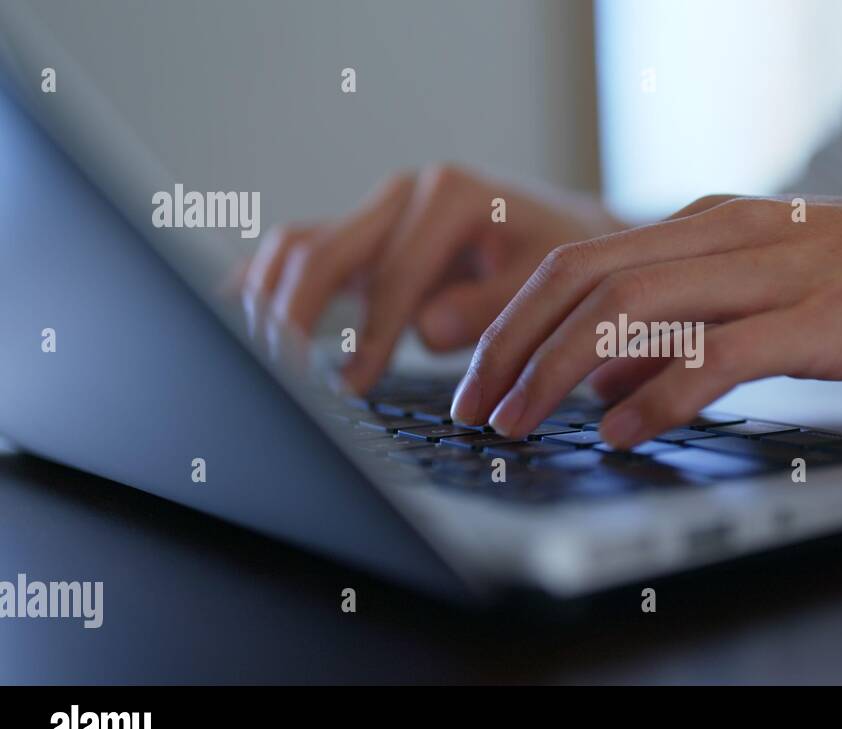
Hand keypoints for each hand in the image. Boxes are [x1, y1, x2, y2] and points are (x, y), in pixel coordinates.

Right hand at [239, 165, 623, 392]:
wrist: (574, 235)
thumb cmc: (565, 260)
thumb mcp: (547, 281)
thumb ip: (491, 307)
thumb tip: (426, 330)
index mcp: (451, 194)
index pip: (396, 272)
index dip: (372, 333)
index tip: (352, 386)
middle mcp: (405, 194)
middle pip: (326, 249)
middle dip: (297, 314)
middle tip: (281, 374)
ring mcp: (379, 212)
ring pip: (302, 245)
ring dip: (272, 298)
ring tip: (256, 356)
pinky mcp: (366, 237)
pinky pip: (304, 251)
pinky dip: (267, 280)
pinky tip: (232, 311)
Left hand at [450, 195, 841, 446]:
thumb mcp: (772, 287)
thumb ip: (688, 320)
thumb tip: (603, 370)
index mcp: (713, 225)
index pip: (581, 260)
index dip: (515, 319)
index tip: (481, 374)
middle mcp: (731, 237)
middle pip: (585, 279)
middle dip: (513, 346)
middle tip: (477, 407)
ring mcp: (776, 273)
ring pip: (633, 308)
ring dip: (560, 371)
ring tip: (521, 422)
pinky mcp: (822, 320)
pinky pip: (716, 354)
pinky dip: (654, 393)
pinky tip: (619, 429)